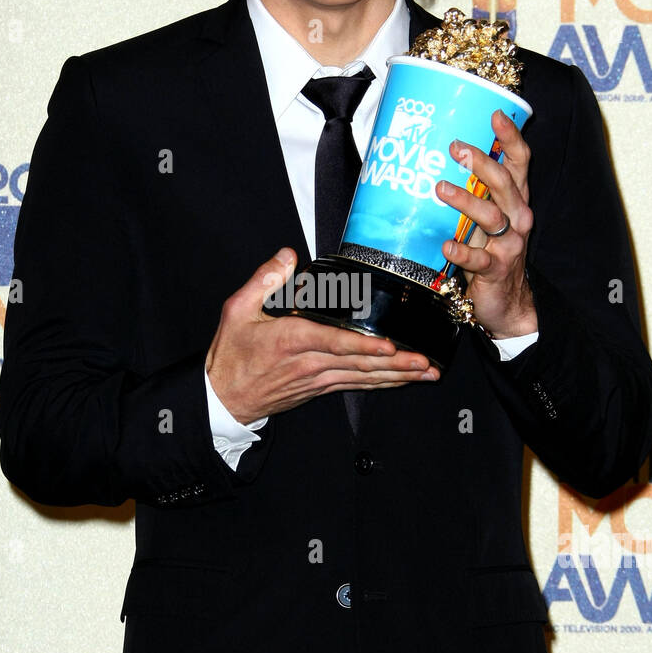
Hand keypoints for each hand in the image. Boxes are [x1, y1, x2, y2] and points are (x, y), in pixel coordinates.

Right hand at [205, 248, 440, 424]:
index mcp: (291, 340)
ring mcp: (318, 379)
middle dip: (398, 364)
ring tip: (427, 372)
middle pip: (361, 365)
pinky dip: (382, 384)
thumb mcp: (237, 310)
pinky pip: (357, 385)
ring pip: (365, 379)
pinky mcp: (321, 388)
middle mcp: (310, 363)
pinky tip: (403, 381)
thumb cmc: (231, 354)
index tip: (392, 346)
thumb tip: (288, 255)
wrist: (224, 398)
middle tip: (427, 363)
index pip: (336, 344)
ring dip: (398, 377)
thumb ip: (264, 279)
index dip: (366, 347)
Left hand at [436, 109, 536, 338]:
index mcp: (515, 200)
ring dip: (466, 200)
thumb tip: (432, 161)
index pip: (519, 162)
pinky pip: (479, 258)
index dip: (511, 137)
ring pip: (491, 216)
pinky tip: (446, 245)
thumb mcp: (484, 219)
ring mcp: (509, 244)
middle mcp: (517, 217)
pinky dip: (462, 251)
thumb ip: (472, 194)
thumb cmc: (489, 252)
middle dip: (481, 162)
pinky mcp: (497, 269)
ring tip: (440, 188)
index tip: (495, 114)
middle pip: (504, 182)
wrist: (507, 303)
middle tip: (455, 148)